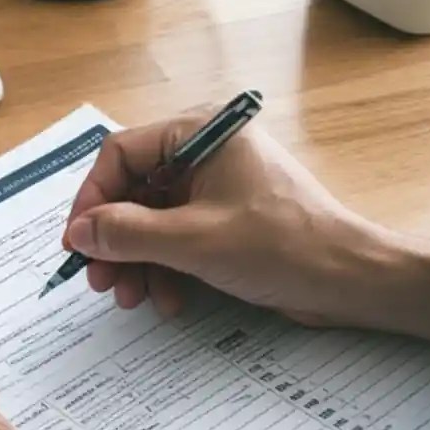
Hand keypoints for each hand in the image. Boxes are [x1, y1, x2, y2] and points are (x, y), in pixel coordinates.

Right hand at [62, 105, 391, 325]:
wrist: (351, 280)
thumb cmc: (284, 246)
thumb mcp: (194, 240)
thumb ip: (128, 233)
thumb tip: (78, 232)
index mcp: (201, 131)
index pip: (122, 153)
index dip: (93, 199)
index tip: (78, 241)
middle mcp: (206, 149)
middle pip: (134, 189)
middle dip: (116, 239)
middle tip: (101, 280)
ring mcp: (217, 184)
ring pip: (152, 217)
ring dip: (137, 260)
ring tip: (133, 297)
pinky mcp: (227, 216)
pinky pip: (177, 235)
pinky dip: (166, 266)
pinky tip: (167, 298)